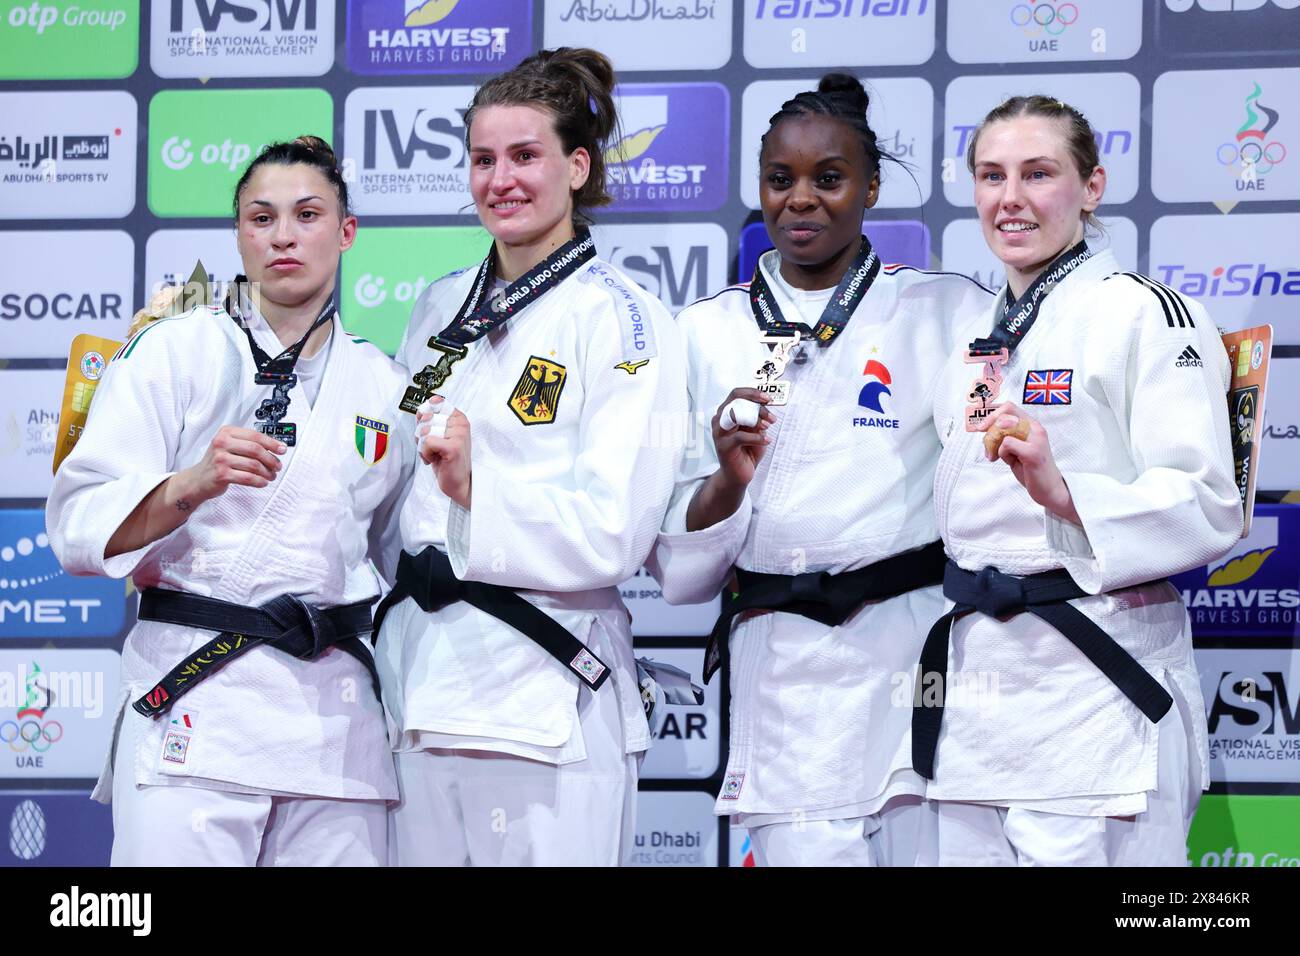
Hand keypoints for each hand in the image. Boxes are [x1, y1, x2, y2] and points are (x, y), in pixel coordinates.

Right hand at [176, 425, 284, 505]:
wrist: (199, 479)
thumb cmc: (219, 461)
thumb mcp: (230, 446)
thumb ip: (249, 443)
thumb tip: (278, 447)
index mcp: (226, 432)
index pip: (255, 435)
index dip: (272, 443)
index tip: (283, 449)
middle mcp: (221, 443)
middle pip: (256, 450)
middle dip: (271, 459)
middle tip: (278, 466)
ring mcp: (220, 459)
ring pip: (253, 465)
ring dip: (267, 472)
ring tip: (271, 476)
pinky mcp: (221, 474)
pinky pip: (247, 478)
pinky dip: (259, 481)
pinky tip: (263, 482)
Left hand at [417, 396, 471, 508]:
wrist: (458, 483)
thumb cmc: (446, 460)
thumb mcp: (436, 435)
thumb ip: (428, 420)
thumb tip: (421, 411)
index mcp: (458, 418)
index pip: (435, 403)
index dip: (425, 417)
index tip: (431, 430)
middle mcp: (461, 424)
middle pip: (426, 417)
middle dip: (422, 435)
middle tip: (433, 447)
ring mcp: (459, 435)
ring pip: (425, 430)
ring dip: (424, 446)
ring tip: (434, 454)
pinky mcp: (454, 447)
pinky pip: (427, 442)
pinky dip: (425, 453)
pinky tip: (435, 459)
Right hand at [710, 387, 774, 490]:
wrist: (738, 474)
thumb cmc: (747, 449)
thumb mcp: (755, 429)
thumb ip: (756, 417)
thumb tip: (766, 406)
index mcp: (726, 412)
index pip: (736, 394)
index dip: (753, 393)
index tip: (768, 399)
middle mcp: (720, 419)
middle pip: (737, 402)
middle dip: (758, 407)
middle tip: (771, 417)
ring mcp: (719, 433)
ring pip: (737, 416)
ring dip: (756, 420)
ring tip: (767, 427)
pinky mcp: (724, 446)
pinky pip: (741, 437)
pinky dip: (757, 437)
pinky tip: (766, 440)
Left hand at [978, 402, 1080, 524]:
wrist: (1049, 488)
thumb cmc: (1031, 468)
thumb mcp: (1015, 448)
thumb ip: (1005, 436)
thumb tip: (985, 428)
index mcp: (1031, 425)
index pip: (1009, 407)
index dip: (991, 414)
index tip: (981, 427)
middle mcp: (1035, 428)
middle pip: (1005, 413)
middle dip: (989, 427)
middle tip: (986, 443)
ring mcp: (1036, 439)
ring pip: (1004, 426)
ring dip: (994, 442)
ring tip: (996, 456)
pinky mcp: (1033, 452)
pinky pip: (1006, 443)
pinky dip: (1001, 453)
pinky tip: (1009, 461)